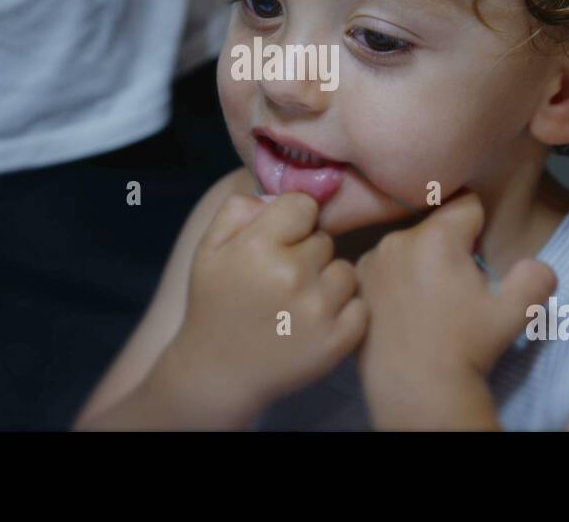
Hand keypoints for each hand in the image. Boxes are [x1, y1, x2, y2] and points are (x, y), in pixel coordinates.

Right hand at [160, 192, 367, 417]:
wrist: (218, 374)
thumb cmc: (215, 304)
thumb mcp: (208, 248)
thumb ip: (239, 209)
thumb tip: (280, 194)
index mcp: (259, 247)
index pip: (304, 205)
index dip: (292, 221)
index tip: (279, 241)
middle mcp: (292, 275)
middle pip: (325, 239)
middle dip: (307, 253)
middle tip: (282, 279)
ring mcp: (318, 310)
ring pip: (345, 270)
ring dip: (328, 282)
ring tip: (298, 301)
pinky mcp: (337, 341)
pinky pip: (360, 305)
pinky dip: (344, 312)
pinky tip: (315, 321)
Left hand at [354, 192, 557, 427]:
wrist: (417, 389)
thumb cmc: (467, 348)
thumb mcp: (516, 313)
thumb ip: (535, 277)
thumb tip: (535, 265)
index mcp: (437, 236)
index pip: (467, 204)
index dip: (479, 228)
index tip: (477, 260)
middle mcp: (397, 239)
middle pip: (434, 225)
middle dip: (450, 246)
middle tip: (456, 288)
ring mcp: (371, 261)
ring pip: (407, 244)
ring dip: (419, 260)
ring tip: (428, 302)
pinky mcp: (358, 283)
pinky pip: (383, 265)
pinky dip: (394, 277)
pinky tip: (404, 310)